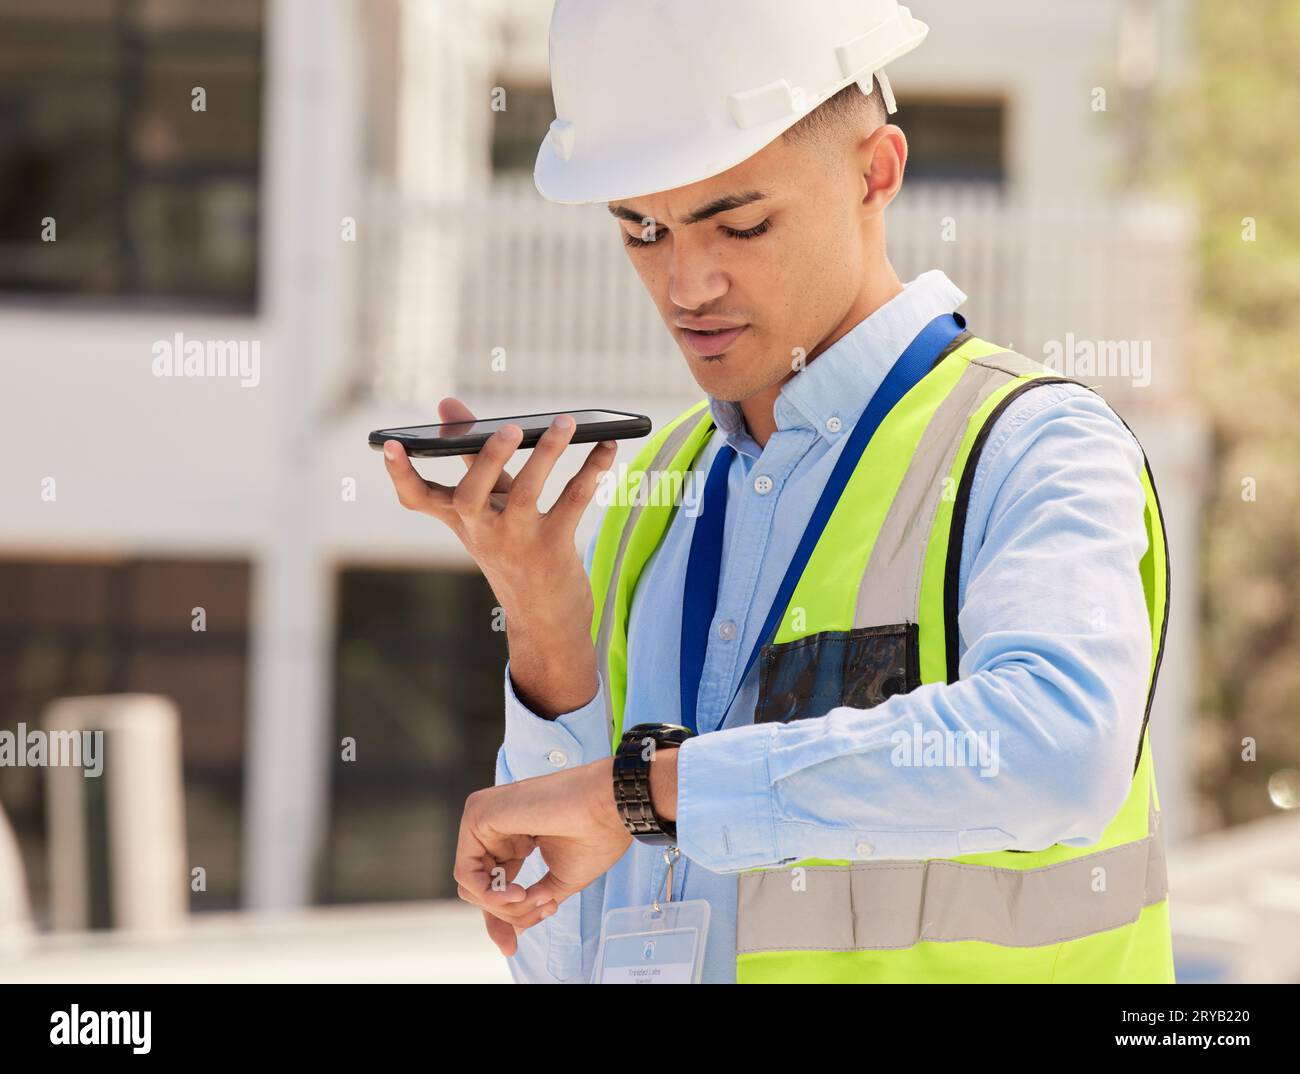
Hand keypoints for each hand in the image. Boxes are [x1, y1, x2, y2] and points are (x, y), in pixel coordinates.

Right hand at [381, 397, 617, 713]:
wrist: (544, 619)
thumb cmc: (514, 549)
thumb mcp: (489, 507)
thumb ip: (474, 456)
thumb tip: (446, 405)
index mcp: (462, 519)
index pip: (418, 498)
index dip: (401, 473)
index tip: (391, 444)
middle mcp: (483, 532)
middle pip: (470, 495)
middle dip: (487, 460)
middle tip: (509, 428)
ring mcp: (517, 543)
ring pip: (527, 495)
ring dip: (547, 455)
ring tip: (565, 423)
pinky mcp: (553, 550)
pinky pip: (573, 503)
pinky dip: (592, 470)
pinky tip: (606, 445)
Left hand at [453, 759, 631, 956]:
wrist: (608, 808)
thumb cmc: (593, 837)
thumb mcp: (556, 881)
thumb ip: (529, 901)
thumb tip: (513, 928)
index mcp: (512, 836)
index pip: (491, 883)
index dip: (501, 917)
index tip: (511, 947)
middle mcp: (494, 826)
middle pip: (479, 887)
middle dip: (505, 913)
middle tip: (539, 912)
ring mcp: (484, 817)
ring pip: (470, 884)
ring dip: (502, 904)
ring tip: (532, 899)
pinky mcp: (478, 816)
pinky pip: (467, 873)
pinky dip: (490, 893)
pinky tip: (518, 893)